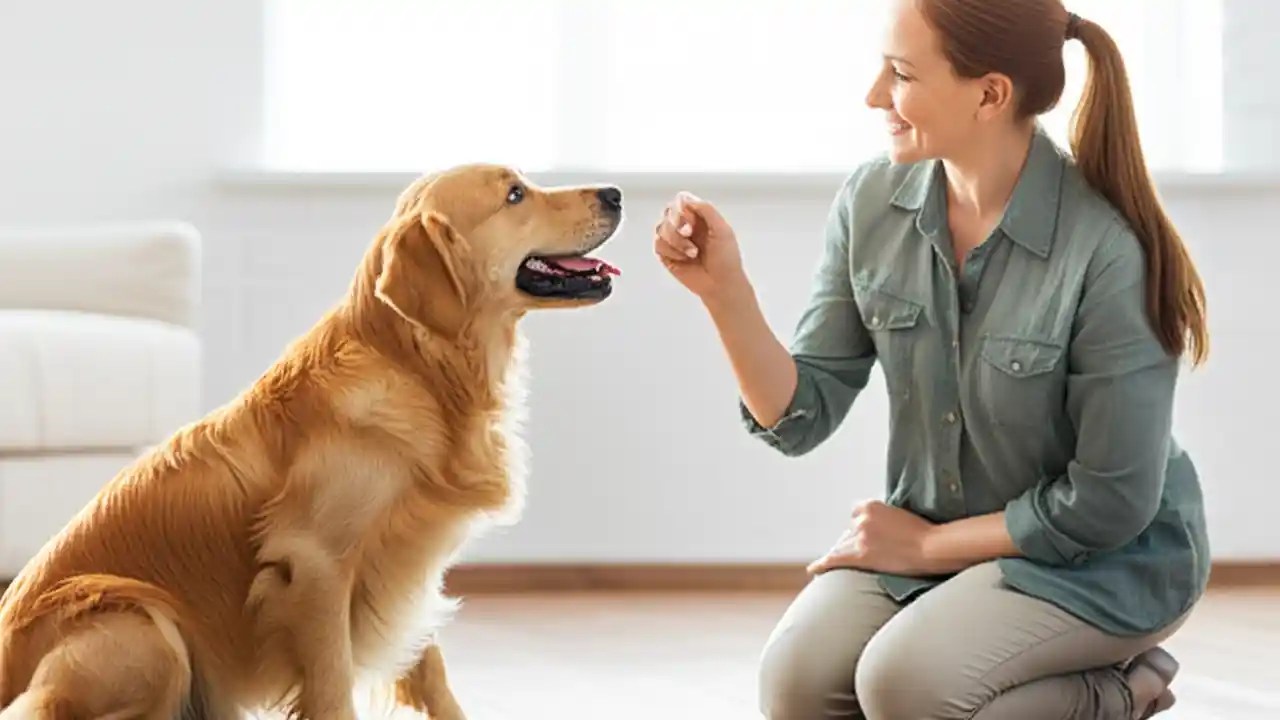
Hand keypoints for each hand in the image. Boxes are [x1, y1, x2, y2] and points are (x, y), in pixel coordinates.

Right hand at [653, 191, 747, 304]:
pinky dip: (671, 251)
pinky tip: (684, 259)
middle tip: (689, 233)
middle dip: (677, 223)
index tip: (692, 221)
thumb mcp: (723, 229)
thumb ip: (706, 210)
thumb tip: (686, 199)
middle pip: (668, 212)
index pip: (681, 201)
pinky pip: (659, 244)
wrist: (720, 284)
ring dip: (676, 240)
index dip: (682, 208)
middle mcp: (685, 225)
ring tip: (692, 253)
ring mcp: (675, 240)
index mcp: (699, 216)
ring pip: (661, 228)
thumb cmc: (726, 259)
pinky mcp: (667, 255)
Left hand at [806, 500, 942, 576]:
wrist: (933, 547)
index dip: (862, 528)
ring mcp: (859, 536)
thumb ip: (883, 518)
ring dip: (848, 555)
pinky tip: (813, 570)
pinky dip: (822, 565)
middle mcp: (861, 519)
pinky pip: (834, 559)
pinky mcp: (860, 554)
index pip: (855, 516)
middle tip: (876, 553)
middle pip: (848, 532)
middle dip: (856, 542)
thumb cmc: (924, 533)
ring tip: (857, 563)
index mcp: (870, 505)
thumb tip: (876, 529)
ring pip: (843, 546)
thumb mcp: (900, 514)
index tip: (871, 537)